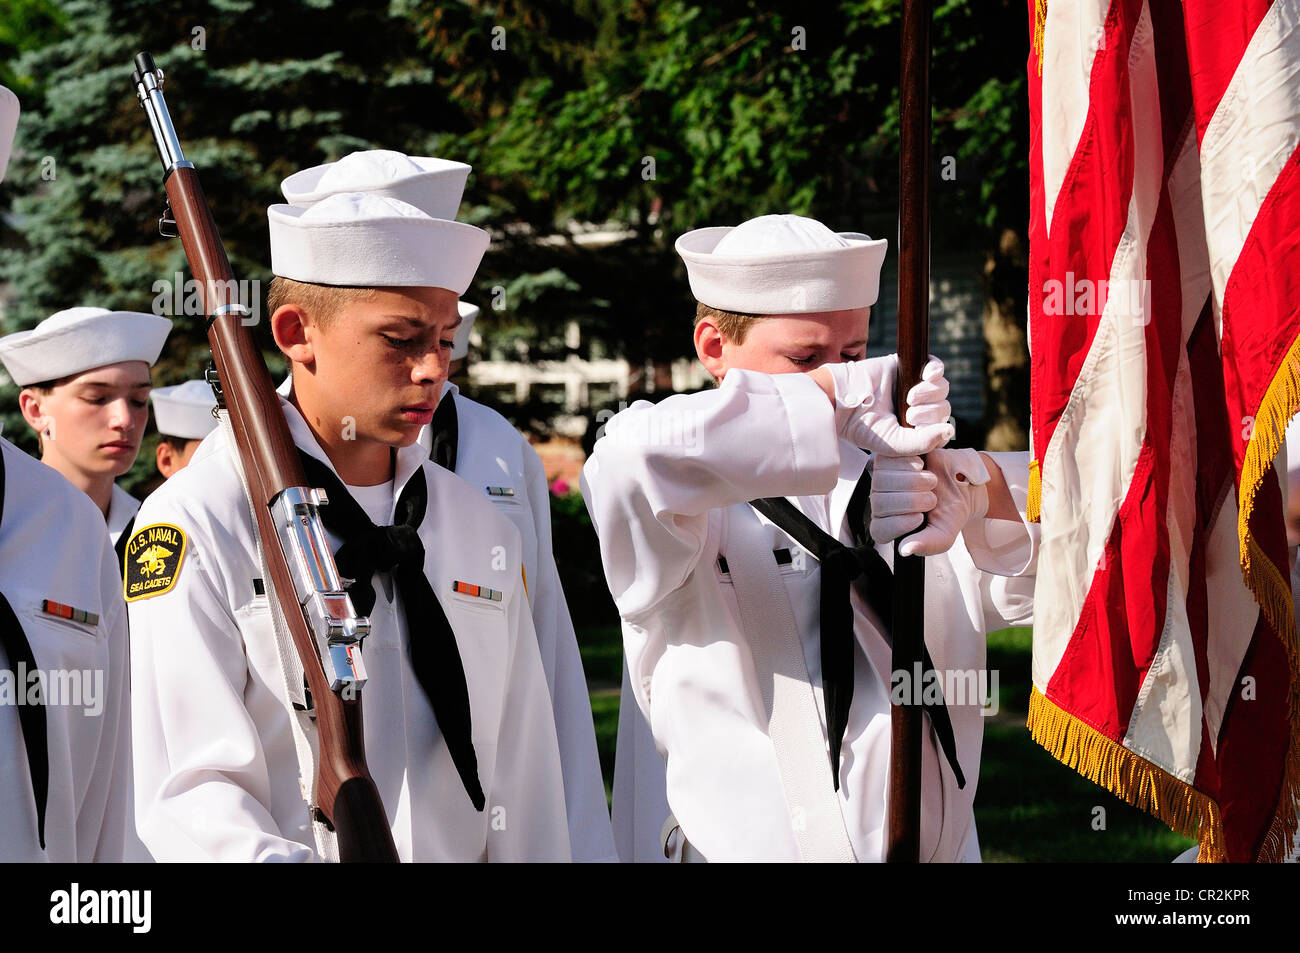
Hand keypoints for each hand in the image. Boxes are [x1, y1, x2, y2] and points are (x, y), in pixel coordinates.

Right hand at [824, 356, 952, 455]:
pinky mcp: (910, 366)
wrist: (844, 401)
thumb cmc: (864, 427)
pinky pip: (936, 367)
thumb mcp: (895, 444)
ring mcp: (915, 386)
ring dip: (930, 394)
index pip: (941, 427)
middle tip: (910, 415)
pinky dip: (935, 372)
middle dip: (930, 413)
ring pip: (942, 388)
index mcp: (915, 428)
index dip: (936, 428)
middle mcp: (918, 407)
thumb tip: (950, 429)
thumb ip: (923, 443)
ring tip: (909, 397)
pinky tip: (926, 377)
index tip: (914, 428)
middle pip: (943, 408)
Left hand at [870, 448, 990, 555]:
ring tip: (930, 482)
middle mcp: (880, 505)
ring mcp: (881, 481)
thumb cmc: (949, 511)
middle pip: (880, 502)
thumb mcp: (943, 535)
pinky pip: (888, 459)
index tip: (920, 518)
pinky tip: (921, 466)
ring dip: (912, 480)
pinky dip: (909, 462)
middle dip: (912, 501)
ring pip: (882, 480)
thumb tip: (905, 550)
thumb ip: (926, 545)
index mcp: (888, 527)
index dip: (900, 523)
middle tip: (931, 499)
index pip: (879, 530)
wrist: (963, 482)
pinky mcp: (888, 459)